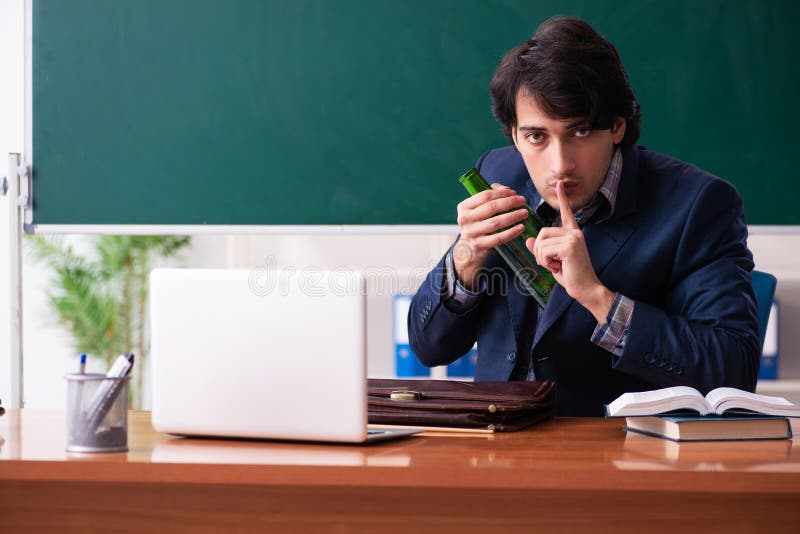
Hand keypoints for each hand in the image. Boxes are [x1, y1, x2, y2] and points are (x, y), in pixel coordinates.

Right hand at [453, 184, 528, 289]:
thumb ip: (491, 197)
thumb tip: (507, 190)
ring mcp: (471, 233)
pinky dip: (511, 232)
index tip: (514, 193)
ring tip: (524, 213)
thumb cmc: (477, 225)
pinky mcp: (479, 245)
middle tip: (522, 201)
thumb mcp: (478, 210)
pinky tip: (521, 227)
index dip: (501, 193)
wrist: (469, 249)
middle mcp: (464, 219)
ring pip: (495, 222)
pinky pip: (498, 238)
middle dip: (509, 202)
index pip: (485, 196)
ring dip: (513, 216)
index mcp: (464, 207)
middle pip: (491, 207)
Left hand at [526, 181, 614, 322]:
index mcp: (572, 233)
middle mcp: (573, 232)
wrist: (586, 288)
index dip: (562, 198)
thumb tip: (528, 240)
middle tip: (552, 263)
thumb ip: (541, 249)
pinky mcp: (569, 246)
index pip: (566, 213)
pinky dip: (546, 263)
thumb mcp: (552, 261)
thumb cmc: (571, 275)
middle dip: (539, 251)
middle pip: (541, 233)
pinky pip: (544, 251)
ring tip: (557, 265)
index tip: (560, 184)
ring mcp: (572, 237)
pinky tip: (559, 267)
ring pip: (541, 243)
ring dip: (543, 259)